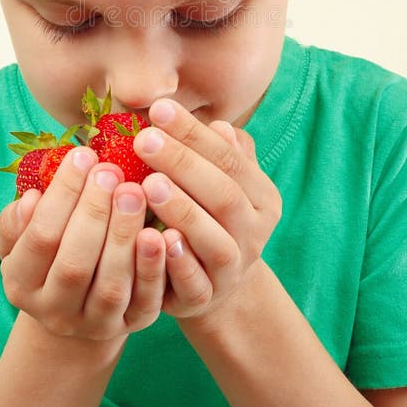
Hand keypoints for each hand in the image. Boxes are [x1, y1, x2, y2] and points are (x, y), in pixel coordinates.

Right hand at [0, 149, 166, 340]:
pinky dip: (154, 267)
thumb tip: (33, 198)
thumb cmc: (52, 251)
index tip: (83, 154)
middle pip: (74, 264)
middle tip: (111, 171)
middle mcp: (54, 311)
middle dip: (94, 213)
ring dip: (124, 236)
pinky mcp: (133, 324)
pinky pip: (146, 299)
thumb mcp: (24, 236)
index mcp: (21, 283)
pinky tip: (162, 232)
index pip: (40, 237)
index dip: (62, 195)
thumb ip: (20, 218)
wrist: (80, 304)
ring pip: (111, 285)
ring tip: (135, 192)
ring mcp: (95, 323)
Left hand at [132, 101, 281, 322]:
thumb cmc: (209, 216)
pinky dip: (178, 261)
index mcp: (261, 195)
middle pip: (223, 194)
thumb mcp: (220, 182)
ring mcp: (233, 268)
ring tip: (148, 183)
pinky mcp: (207, 297)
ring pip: (214, 239)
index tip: (158, 109)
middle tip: (145, 139)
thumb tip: (219, 125)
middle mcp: (254, 231)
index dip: (194, 133)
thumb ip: (217, 154)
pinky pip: (196, 281)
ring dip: (182, 210)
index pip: (228, 157)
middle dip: (184, 164)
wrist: (214, 284)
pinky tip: (156, 238)